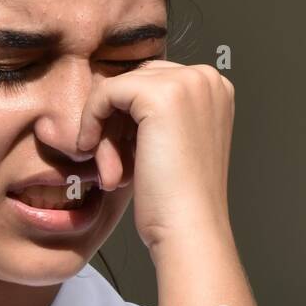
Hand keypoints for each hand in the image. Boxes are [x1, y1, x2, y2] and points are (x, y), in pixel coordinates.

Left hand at [76, 59, 234, 256]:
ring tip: (111, 171)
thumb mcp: (169, 144)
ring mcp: (187, 82)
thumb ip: (153, 115)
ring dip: (105, 130)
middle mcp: (206, 78)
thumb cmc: (177, 200)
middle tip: (112, 167)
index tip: (122, 158)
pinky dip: (91, 121)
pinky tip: (92, 151)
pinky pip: (106, 92)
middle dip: (115, 124)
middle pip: (135, 82)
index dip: (128, 120)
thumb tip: (113, 96)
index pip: (151, 84)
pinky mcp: (161, 94)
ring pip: (119, 89)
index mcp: (213, 89)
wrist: (188, 227)